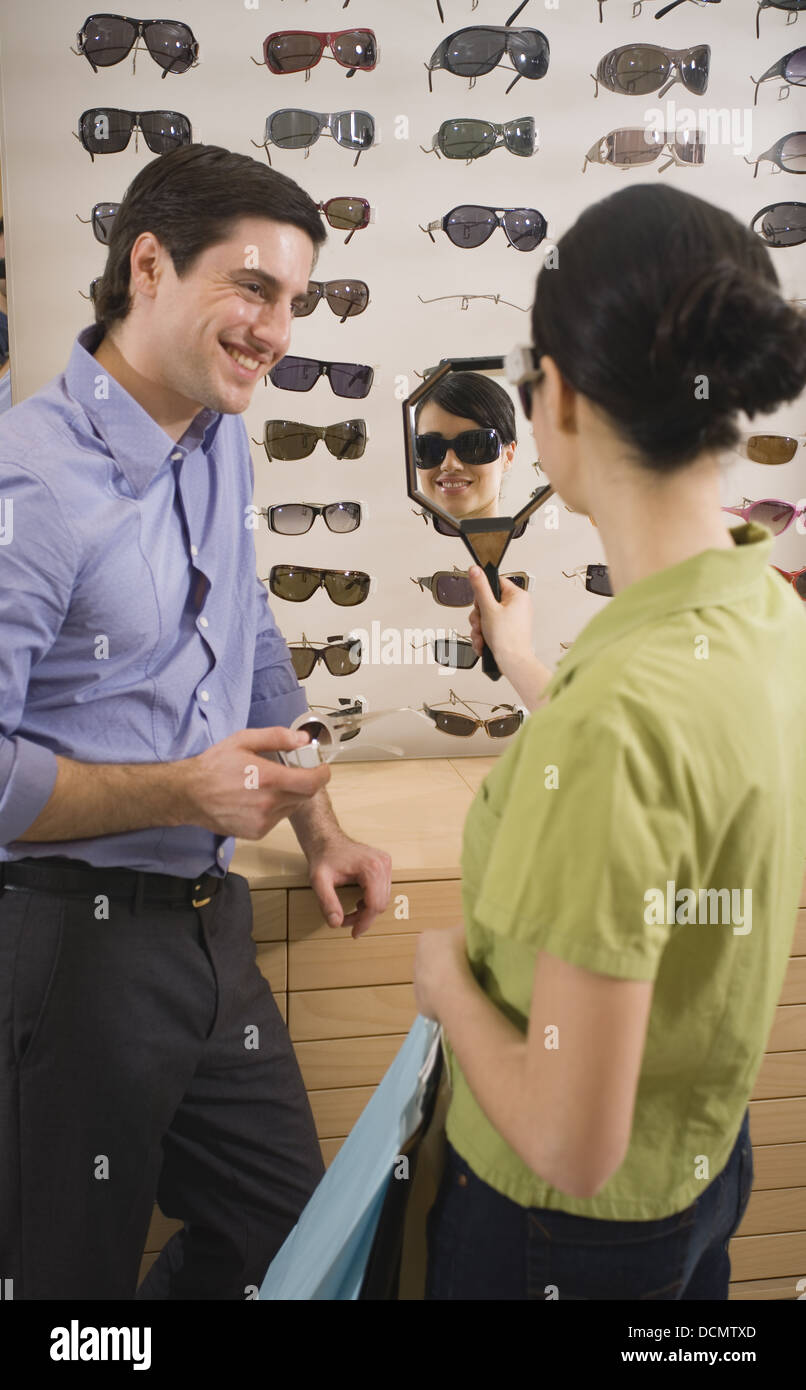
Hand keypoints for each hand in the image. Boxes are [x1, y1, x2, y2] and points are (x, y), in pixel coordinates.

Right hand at [179, 726, 330, 839]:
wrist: (189, 794)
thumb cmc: (214, 766)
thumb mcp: (243, 740)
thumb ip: (277, 737)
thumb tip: (302, 739)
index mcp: (269, 779)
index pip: (313, 782)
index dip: (322, 774)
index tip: (321, 767)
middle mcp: (269, 804)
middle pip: (305, 795)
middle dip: (305, 782)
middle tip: (294, 771)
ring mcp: (263, 821)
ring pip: (292, 807)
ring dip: (290, 795)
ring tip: (269, 784)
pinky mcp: (257, 832)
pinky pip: (278, 818)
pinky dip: (276, 808)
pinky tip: (258, 798)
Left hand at [306, 833, 391, 939]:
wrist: (326, 840)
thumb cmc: (323, 857)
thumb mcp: (319, 881)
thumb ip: (327, 903)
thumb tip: (335, 923)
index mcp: (371, 867)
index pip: (374, 905)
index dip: (364, 922)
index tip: (354, 932)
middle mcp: (383, 864)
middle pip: (380, 903)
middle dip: (364, 918)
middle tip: (346, 922)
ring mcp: (385, 863)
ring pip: (383, 899)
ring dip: (367, 911)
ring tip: (350, 913)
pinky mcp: (384, 864)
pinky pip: (383, 891)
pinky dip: (371, 901)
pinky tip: (358, 902)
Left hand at [413, 923, 470, 1021]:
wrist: (451, 988)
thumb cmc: (459, 955)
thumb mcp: (467, 931)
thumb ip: (467, 930)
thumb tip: (470, 933)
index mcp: (426, 938)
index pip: (439, 938)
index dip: (454, 944)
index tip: (467, 952)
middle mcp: (417, 958)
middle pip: (435, 959)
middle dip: (447, 963)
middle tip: (466, 969)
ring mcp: (417, 981)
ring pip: (433, 979)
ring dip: (445, 982)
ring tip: (463, 986)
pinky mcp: (421, 1001)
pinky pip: (434, 997)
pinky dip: (443, 998)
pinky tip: (456, 999)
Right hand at [467, 565, 533, 680]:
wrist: (513, 663)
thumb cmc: (507, 639)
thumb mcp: (488, 608)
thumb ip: (480, 587)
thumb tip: (475, 569)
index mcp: (518, 596)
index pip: (495, 583)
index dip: (482, 594)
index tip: (480, 604)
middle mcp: (518, 606)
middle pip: (488, 601)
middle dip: (479, 616)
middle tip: (480, 623)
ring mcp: (513, 619)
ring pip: (487, 616)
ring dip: (479, 628)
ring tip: (482, 636)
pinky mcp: (508, 630)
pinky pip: (491, 627)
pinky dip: (484, 635)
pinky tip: (484, 643)